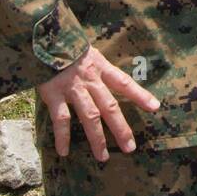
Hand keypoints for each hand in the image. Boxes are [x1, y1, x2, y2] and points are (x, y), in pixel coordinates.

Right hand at [37, 47, 160, 160]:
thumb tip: (111, 81)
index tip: (155, 107)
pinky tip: (64, 152)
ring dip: (96, 138)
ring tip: (102, 157)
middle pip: (110, 106)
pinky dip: (62, 136)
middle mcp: (90, 79)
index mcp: (100, 67)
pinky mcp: (53, 94)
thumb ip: (99, 67)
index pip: (124, 82)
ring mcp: (72, 88)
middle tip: (130, 147)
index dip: (140, 95)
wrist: (41, 38)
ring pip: (89, 116)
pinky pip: (60, 119)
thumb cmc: (66, 47)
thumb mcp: (88, 52)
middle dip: (121, 128)